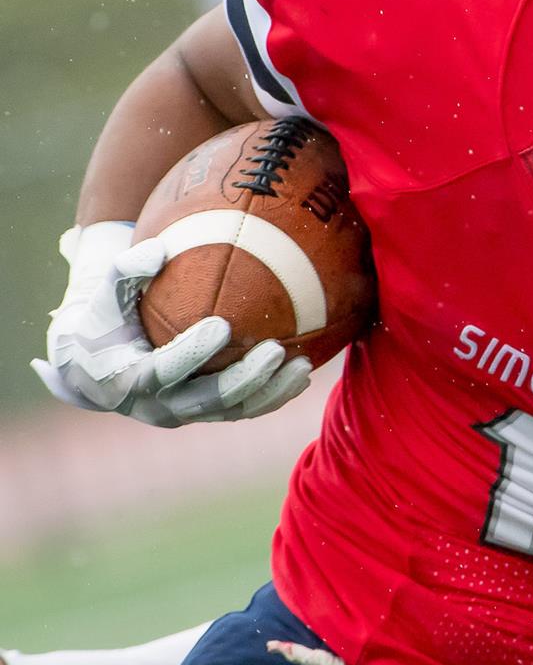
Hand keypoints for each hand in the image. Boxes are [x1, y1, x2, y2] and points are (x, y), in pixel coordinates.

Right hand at [31, 223, 311, 427]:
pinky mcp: (205, 416)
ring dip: (271, 392)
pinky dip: (274, 396)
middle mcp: (158, 406)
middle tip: (276, 349)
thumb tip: (158, 249)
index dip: (193, 352)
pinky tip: (302, 374)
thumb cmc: (106, 320)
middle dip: (245, 378)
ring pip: (233, 411)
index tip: (223, 325)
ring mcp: (185, 415)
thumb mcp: (106, 294)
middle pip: (207, 400)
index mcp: (129, 380)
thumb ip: (127, 270)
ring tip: (303, 366)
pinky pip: (244, 411)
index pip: (163, 370)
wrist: (98, 368)